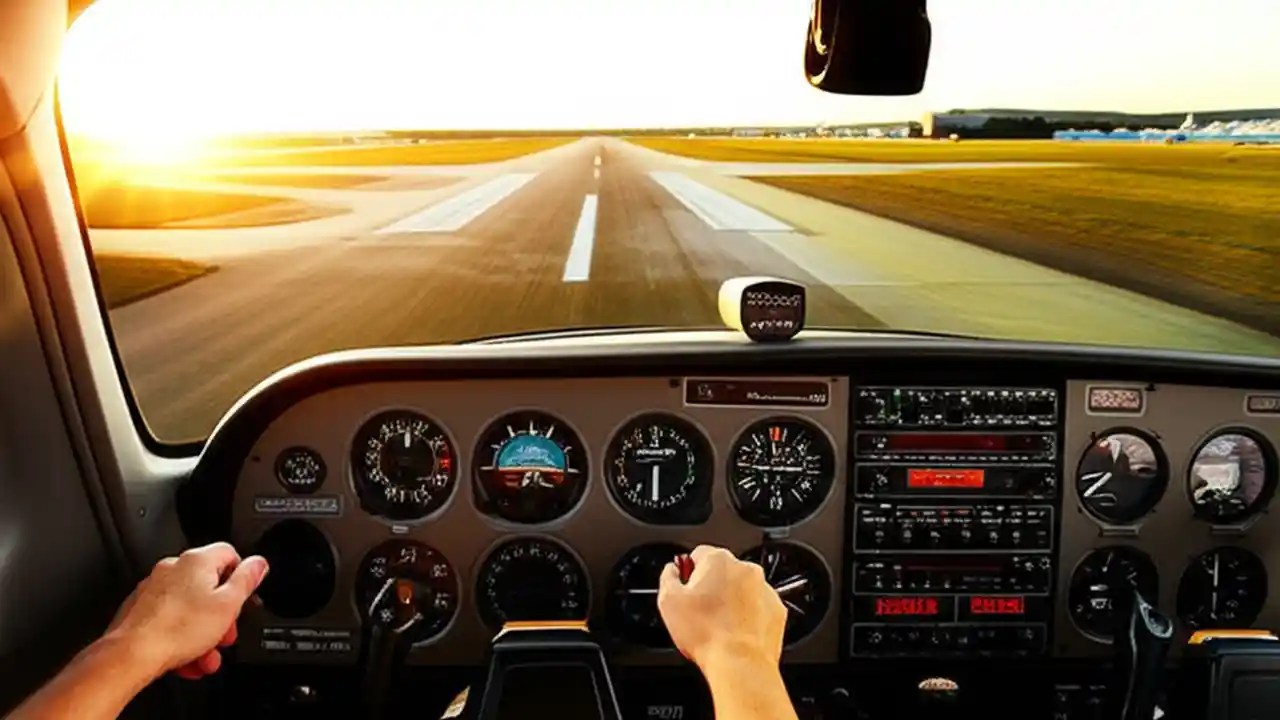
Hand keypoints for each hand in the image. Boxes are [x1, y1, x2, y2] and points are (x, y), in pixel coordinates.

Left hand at [106, 542, 268, 680]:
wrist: (131, 654)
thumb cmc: (177, 629)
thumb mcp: (228, 604)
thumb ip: (247, 579)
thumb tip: (259, 563)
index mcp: (197, 561)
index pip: (230, 554)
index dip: (243, 577)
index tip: (245, 597)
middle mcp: (173, 568)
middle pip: (210, 586)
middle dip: (222, 615)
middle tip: (225, 634)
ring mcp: (153, 589)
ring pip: (190, 608)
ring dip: (203, 633)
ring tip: (206, 656)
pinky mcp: (140, 610)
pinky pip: (170, 621)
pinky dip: (181, 638)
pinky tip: (187, 659)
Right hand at [657, 545, 786, 671]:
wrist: (739, 663)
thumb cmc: (706, 634)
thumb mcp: (668, 602)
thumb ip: (667, 577)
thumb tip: (671, 572)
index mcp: (718, 560)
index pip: (698, 554)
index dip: (688, 574)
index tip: (686, 591)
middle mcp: (745, 569)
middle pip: (722, 571)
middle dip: (711, 587)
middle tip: (700, 613)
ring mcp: (765, 589)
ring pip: (742, 589)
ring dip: (731, 601)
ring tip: (718, 627)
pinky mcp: (777, 610)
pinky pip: (759, 607)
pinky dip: (749, 616)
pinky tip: (736, 633)